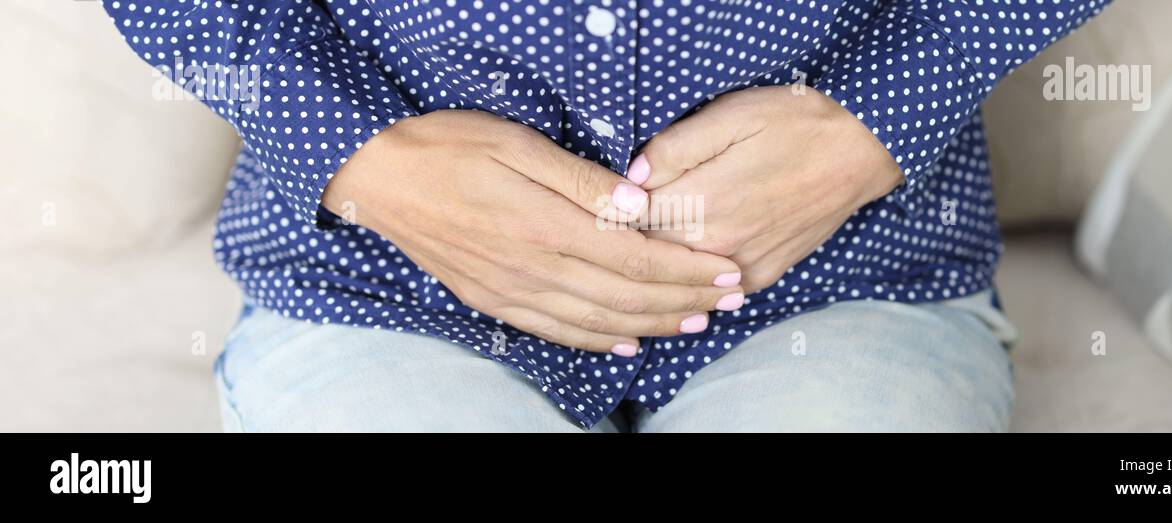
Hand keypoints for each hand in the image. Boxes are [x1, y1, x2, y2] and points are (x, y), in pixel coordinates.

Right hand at [322, 110, 744, 354]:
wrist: (377, 178)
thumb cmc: (448, 147)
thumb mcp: (517, 144)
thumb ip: (580, 180)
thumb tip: (639, 205)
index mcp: (545, 226)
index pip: (634, 259)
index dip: (685, 270)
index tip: (725, 270)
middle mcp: (532, 269)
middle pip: (625, 298)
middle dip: (684, 300)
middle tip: (728, 299)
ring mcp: (512, 292)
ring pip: (597, 322)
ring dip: (652, 324)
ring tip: (694, 321)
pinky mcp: (493, 301)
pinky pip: (555, 331)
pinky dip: (597, 340)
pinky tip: (625, 342)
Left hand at [630, 86, 902, 292]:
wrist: (861, 151)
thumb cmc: (794, 122)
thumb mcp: (732, 114)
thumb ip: (676, 146)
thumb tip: (630, 175)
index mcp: (702, 200)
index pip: (629, 221)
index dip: (609, 211)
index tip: (596, 203)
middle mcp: (718, 242)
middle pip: (646, 255)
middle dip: (623, 244)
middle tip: (605, 231)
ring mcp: (741, 266)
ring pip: (676, 280)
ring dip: (652, 271)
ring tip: (631, 259)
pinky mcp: (762, 276)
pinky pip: (711, 294)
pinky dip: (689, 286)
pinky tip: (677, 275)